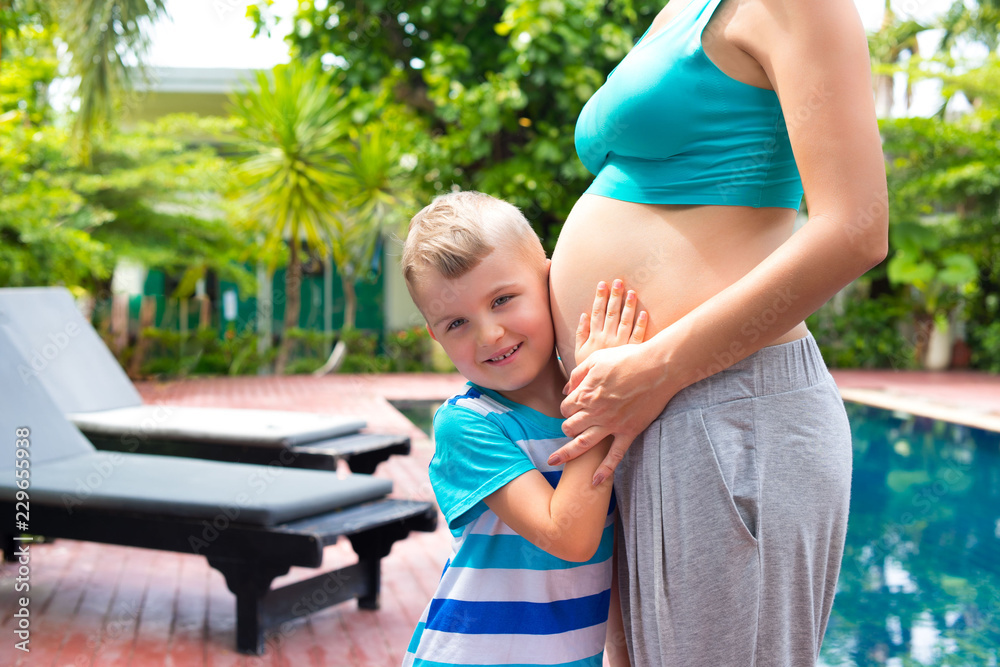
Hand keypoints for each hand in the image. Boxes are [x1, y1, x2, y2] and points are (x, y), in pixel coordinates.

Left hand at [550, 342, 676, 484]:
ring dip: (567, 453)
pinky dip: (604, 470)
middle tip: (571, 427)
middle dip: (566, 428)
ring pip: (583, 444)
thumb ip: (578, 374)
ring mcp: (612, 425)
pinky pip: (615, 456)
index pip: (565, 408)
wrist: (659, 367)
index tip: (573, 407)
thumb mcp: (597, 359)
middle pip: (569, 428)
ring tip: (555, 461)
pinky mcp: (629, 432)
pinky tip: (595, 481)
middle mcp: (595, 412)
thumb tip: (566, 390)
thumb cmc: (628, 359)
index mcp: (586, 393)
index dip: (566, 408)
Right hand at [574, 279, 647, 364]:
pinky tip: (644, 313)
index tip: (602, 284)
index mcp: (594, 337)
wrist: (598, 389)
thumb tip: (584, 315)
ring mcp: (620, 346)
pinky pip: (638, 337)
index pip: (597, 313)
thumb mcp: (579, 353)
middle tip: (618, 281)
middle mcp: (607, 339)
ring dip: (628, 306)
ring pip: (625, 322)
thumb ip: (581, 334)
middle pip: (611, 313)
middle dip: (614, 296)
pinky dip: (641, 325)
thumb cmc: (589, 371)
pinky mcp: (631, 353)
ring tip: (631, 292)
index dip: (599, 297)